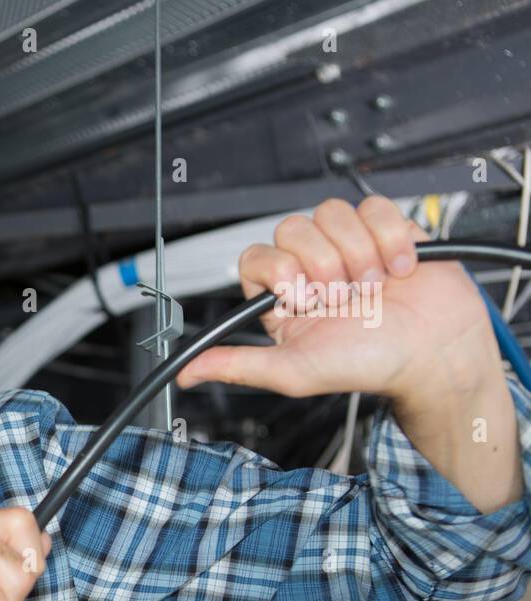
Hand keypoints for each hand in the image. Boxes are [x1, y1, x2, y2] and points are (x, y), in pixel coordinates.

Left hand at [175, 196, 496, 401]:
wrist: (435, 356)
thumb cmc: (369, 367)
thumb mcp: (293, 372)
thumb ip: (238, 365)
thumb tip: (186, 373)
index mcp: (283, 298)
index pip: (256, 256)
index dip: (281, 272)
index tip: (305, 299)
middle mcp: (312, 268)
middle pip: (292, 229)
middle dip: (322, 265)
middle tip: (343, 297)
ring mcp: (350, 246)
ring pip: (332, 213)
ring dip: (358, 254)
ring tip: (373, 288)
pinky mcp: (388, 230)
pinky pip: (376, 206)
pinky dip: (390, 238)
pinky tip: (400, 270)